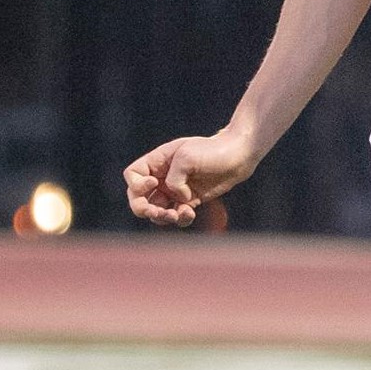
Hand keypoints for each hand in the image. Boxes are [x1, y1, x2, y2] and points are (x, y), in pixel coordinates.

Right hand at [124, 131, 257, 226]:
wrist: (237, 157)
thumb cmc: (211, 151)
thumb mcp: (186, 158)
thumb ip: (174, 179)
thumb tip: (177, 199)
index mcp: (158, 161)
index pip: (132, 175)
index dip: (138, 184)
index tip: (155, 182)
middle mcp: (162, 177)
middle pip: (138, 198)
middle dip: (143, 209)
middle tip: (156, 212)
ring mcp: (174, 191)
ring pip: (156, 211)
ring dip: (162, 217)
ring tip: (175, 215)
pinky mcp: (188, 201)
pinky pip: (176, 216)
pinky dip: (180, 218)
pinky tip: (189, 213)